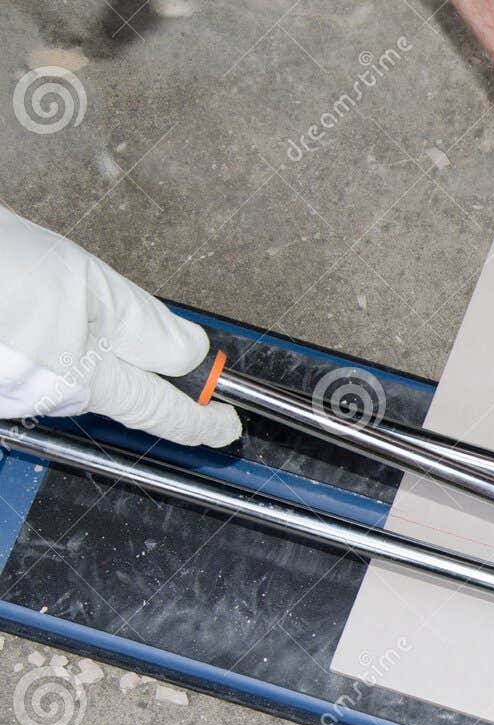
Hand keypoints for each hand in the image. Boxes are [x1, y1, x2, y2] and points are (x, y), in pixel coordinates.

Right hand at [0, 205, 240, 446]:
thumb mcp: (88, 284)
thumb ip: (145, 325)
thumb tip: (190, 353)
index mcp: (84, 380)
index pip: (162, 412)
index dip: (202, 421)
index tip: (228, 428)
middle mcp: (44, 398)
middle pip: (109, 390)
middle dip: (123, 363)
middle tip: (104, 318)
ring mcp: (6, 392)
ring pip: (60, 372)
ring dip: (60, 338)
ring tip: (32, 294)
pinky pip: (22, 364)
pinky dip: (27, 336)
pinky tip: (12, 306)